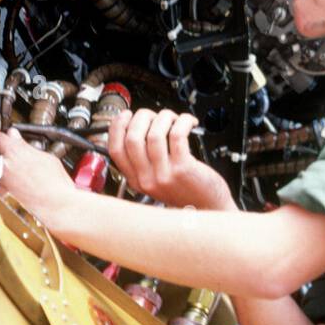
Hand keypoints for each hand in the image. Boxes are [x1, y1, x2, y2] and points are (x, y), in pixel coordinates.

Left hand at [0, 128, 77, 227]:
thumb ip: (28, 147)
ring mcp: (4, 177)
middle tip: (11, 146)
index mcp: (16, 151)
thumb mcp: (47, 157)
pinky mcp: (6, 189)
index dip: (7, 135)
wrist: (56, 203)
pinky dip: (3, 177)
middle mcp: (5, 164)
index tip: (11, 135)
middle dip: (1, 147)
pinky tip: (13, 177)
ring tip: (12, 161)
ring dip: (0, 161)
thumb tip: (19, 140)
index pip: (2, 137)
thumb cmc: (55, 182)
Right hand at [107, 108, 234, 210]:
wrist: (208, 208)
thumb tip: (143, 127)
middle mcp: (147, 179)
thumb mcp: (157, 182)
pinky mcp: (183, 168)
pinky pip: (177, 135)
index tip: (127, 115)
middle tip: (156, 115)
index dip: (117, 127)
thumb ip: (147, 161)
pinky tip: (189, 122)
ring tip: (175, 118)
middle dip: (143, 118)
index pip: (115, 150)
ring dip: (165, 118)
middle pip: (132, 138)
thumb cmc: (187, 192)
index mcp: (137, 180)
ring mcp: (164, 174)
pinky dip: (183, 121)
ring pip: (154, 134)